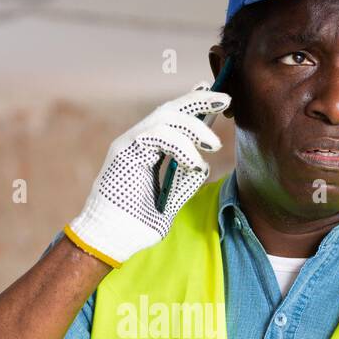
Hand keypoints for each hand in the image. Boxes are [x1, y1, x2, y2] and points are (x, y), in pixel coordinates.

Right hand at [65, 81, 229, 265]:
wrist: (113, 239)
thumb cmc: (138, 224)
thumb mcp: (171, 200)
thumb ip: (185, 182)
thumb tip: (204, 166)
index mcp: (148, 150)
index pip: (173, 118)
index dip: (195, 103)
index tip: (218, 98)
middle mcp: (138, 141)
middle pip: (170, 109)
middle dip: (200, 101)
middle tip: (226, 100)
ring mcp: (129, 143)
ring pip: (165, 116)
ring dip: (194, 126)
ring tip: (214, 144)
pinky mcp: (123, 150)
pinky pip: (157, 135)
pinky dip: (181, 146)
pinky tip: (195, 162)